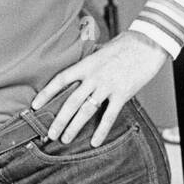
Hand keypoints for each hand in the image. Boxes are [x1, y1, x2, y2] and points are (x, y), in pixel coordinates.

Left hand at [31, 31, 169, 145]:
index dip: (46, 93)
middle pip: (71, 102)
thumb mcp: (102, 50)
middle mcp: (94, 77)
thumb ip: (89, 61)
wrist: (149, 42)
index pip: (60, 80)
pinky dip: (101, 130)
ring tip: (65, 139)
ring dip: (74, 127)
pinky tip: (94, 141)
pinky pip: (109, 116)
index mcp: (86, 65)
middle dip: (58, 120)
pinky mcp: (122, 94)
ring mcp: (108, 86)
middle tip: (50, 134)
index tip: (35, 106)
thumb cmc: (126, 45)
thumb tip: (80, 68)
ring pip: (86, 111)